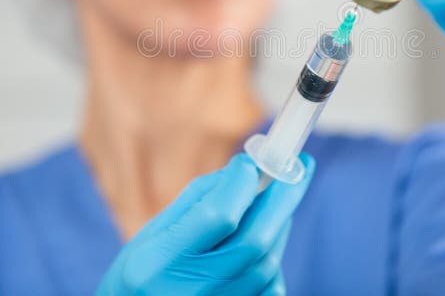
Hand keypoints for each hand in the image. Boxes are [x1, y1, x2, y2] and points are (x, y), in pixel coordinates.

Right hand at [97, 153, 314, 294]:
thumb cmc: (146, 269)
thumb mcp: (157, 230)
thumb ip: (202, 198)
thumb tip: (248, 170)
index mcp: (159, 261)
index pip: (218, 215)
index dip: (242, 183)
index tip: (253, 162)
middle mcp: (191, 290)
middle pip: (255, 240)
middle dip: (283, 197)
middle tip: (298, 168)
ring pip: (268, 261)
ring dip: (280, 223)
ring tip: (277, 201)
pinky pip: (272, 285)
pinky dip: (274, 254)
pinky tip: (264, 239)